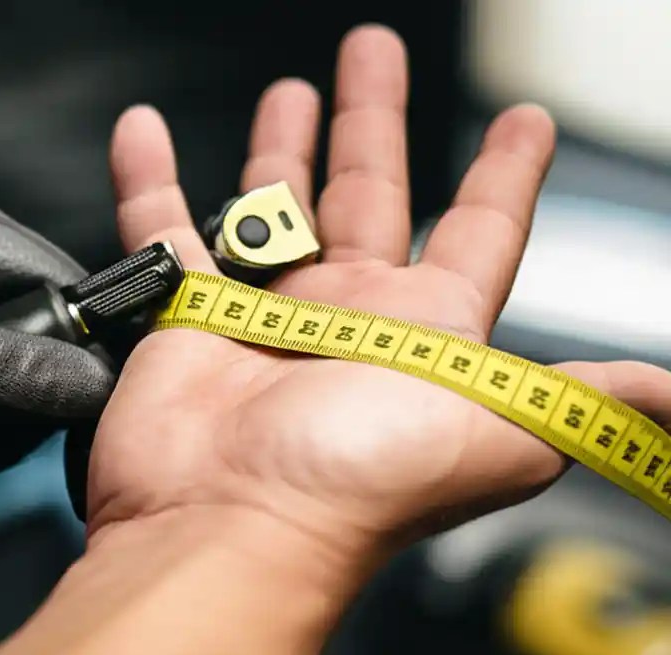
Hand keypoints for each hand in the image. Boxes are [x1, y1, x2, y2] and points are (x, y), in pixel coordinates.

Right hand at [83, 25, 670, 558]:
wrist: (227, 526)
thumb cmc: (358, 482)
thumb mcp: (500, 433)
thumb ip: (585, 402)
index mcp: (425, 332)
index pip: (478, 232)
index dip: (505, 176)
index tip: (523, 121)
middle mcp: (345, 318)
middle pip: (369, 195)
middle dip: (373, 122)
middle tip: (373, 53)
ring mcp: (262, 317)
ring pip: (272, 208)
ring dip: (280, 147)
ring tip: (289, 91)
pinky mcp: (187, 320)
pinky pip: (164, 234)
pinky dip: (149, 179)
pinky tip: (144, 131)